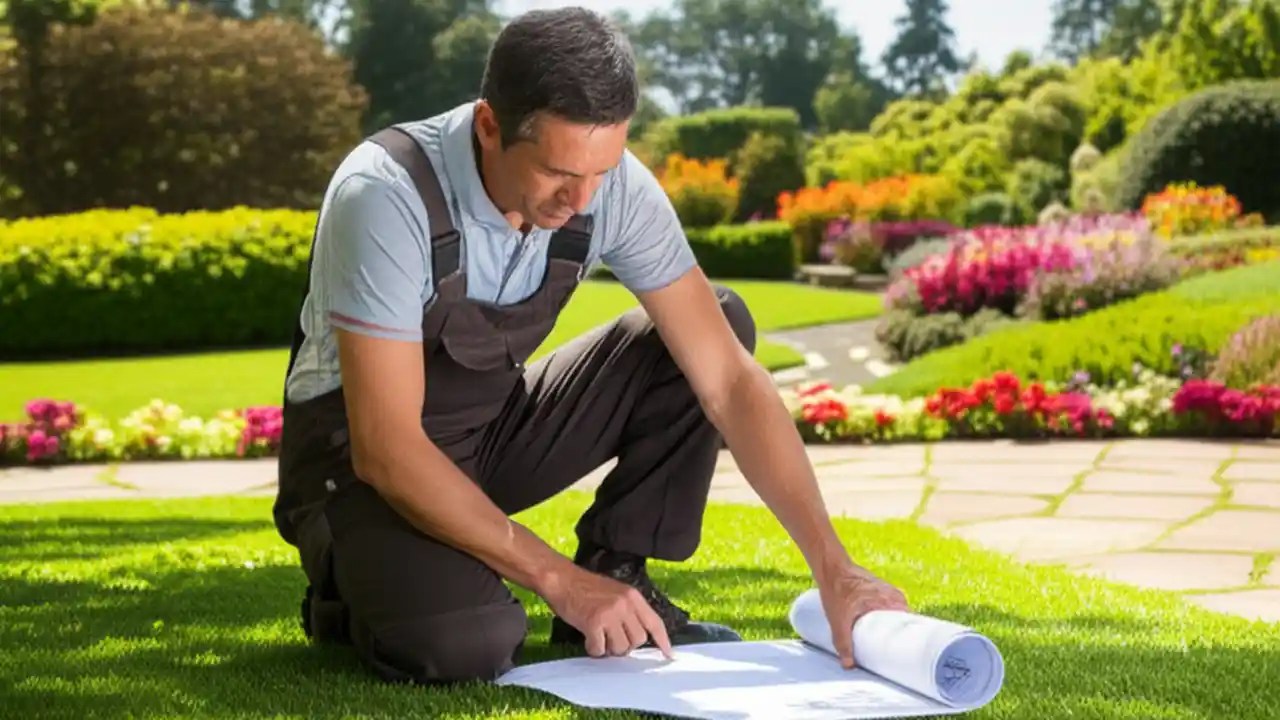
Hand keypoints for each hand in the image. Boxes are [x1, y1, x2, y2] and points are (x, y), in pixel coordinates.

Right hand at [543, 564, 673, 658]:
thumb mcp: (615, 592)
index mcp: (633, 596)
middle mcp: (625, 604)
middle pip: (638, 640)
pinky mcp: (593, 623)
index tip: (668, 654)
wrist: (562, 579)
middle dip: (626, 645)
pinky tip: (588, 640)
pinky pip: (600, 649)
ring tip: (599, 638)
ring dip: (609, 649)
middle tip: (612, 639)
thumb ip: (629, 610)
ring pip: (621, 648)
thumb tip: (637, 636)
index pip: (654, 622)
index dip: (663, 640)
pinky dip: (594, 649)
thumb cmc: (586, 586)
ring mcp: (610, 614)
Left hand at [818, 563, 909, 669]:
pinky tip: (878, 623)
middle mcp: (893, 594)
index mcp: (891, 601)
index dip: (911, 635)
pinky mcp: (878, 586)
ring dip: (892, 622)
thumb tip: (848, 665)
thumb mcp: (838, 621)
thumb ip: (843, 643)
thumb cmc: (836, 590)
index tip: (908, 649)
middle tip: (893, 649)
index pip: (911, 621)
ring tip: (885, 639)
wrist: (830, 567)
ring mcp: (887, 588)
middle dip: (899, 632)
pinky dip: (886, 613)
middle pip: (904, 618)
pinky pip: (890, 603)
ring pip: (897, 610)